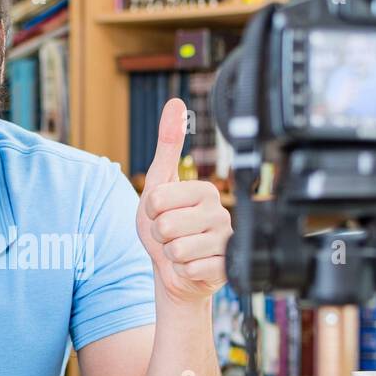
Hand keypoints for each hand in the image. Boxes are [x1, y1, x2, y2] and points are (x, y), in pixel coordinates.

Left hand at [136, 97, 232, 304]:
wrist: (176, 272)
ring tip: (181, 251)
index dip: (149, 212)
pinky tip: (192, 266)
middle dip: (159, 236)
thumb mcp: (158, 184)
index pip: (156, 200)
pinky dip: (183, 272)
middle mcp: (220, 213)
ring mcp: (225, 242)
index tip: (160, 214)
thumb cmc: (165, 228)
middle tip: (170, 236)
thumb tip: (175, 103)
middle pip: (165, 226)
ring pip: (177, 250)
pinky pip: (190, 269)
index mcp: (204, 190)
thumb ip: (167, 145)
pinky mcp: (226, 268)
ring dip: (171, 256)